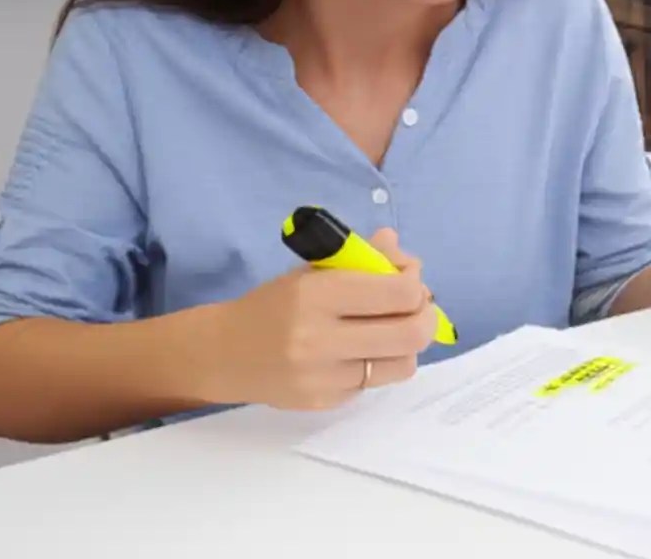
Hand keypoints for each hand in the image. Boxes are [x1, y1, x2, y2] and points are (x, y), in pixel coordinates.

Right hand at [199, 229, 436, 409]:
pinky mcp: (325, 402)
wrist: (224, 354)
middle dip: (426, 315)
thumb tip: (398, 248)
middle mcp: (320, 339)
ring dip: (408, 343)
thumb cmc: (272, 305)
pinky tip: (360, 350)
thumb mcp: (311, 272)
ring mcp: (324, 377)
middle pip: (411, 334)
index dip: (415, 283)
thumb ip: (359, 259)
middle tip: (418, 305)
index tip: (408, 276)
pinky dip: (379, 362)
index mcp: (316, 295)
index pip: (397, 293)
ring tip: (392, 327)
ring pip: (403, 363)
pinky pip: (375, 381)